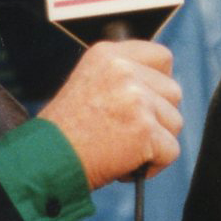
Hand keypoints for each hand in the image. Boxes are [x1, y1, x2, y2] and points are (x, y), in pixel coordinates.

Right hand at [38, 40, 182, 188]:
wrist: (46, 161)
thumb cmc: (65, 132)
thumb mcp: (89, 83)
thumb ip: (122, 77)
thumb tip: (161, 87)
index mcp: (108, 55)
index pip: (161, 57)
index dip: (160, 82)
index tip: (150, 100)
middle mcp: (124, 70)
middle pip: (173, 91)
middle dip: (158, 116)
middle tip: (127, 132)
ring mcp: (136, 98)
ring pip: (175, 121)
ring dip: (156, 141)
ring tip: (122, 148)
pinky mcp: (145, 129)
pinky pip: (171, 150)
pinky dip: (154, 165)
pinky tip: (126, 165)